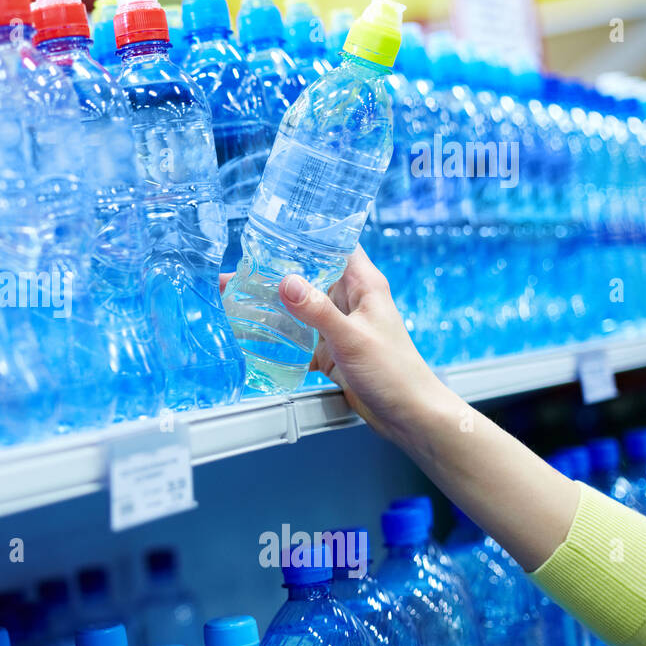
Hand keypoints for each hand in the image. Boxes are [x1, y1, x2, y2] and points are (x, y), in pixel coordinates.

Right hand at [222, 246, 455, 442]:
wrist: (407, 415)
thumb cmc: (394, 372)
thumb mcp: (351, 338)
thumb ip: (317, 310)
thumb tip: (285, 281)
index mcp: (364, 284)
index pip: (335, 244)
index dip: (307, 233)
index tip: (275, 231)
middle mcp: (350, 300)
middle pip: (310, 274)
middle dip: (277, 270)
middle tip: (242, 267)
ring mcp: (339, 324)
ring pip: (300, 305)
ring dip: (273, 303)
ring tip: (238, 297)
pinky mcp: (330, 349)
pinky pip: (299, 334)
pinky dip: (279, 334)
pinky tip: (254, 334)